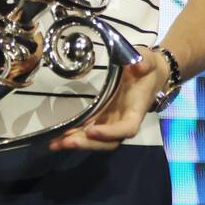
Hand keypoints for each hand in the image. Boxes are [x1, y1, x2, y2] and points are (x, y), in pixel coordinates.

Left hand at [47, 46, 170, 151]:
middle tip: (65, 141)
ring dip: (77, 143)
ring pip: (97, 140)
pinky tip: (57, 137)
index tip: (91, 130)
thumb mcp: (149, 60)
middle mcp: (124, 121)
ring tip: (55, 143)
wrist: (149, 75)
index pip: (127, 128)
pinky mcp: (102, 118)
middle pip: (108, 142)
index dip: (110, 132)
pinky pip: (89, 131)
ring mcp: (112, 121)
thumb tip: (138, 64)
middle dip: (87, 143)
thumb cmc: (148, 68)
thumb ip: (146, 61)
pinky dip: (74, 135)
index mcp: (136, 110)